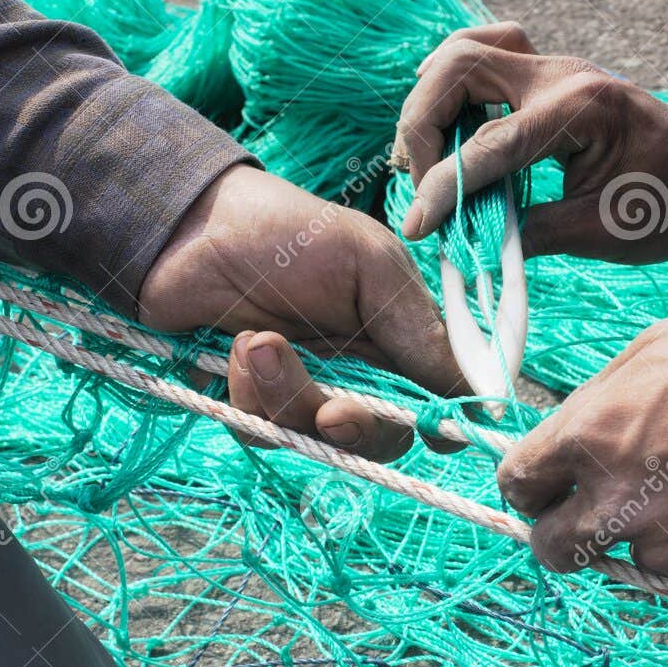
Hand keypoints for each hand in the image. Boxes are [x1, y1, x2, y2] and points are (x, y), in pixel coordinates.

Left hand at [138, 163, 463, 460]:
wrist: (189, 227)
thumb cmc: (287, 230)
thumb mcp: (368, 263)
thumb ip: (419, 330)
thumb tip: (478, 395)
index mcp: (399, 337)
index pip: (436, 401)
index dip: (438, 424)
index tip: (430, 433)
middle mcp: (359, 371)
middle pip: (379, 438)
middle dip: (355, 430)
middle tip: (331, 411)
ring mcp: (305, 389)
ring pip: (316, 439)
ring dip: (287, 399)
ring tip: (256, 343)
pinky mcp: (254, 401)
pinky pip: (263, 432)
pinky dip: (248, 398)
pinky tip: (234, 350)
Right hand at [395, 23, 667, 262]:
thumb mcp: (604, 232)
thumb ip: (532, 234)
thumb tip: (466, 244)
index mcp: (582, 110)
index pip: (489, 145)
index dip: (444, 189)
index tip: (417, 228)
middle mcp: (563, 73)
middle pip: (460, 66)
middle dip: (423, 123)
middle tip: (419, 180)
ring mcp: (554, 65)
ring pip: (466, 49)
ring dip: (432, 98)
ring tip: (427, 155)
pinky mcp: (548, 72)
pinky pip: (486, 52)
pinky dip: (453, 81)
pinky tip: (446, 120)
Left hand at [497, 313, 667, 609]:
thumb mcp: (664, 345)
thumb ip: (599, 397)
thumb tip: (566, 433)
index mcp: (592, 433)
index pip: (518, 483)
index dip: (533, 483)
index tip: (550, 484)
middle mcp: (615, 500)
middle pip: (550, 547)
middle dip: (568, 530)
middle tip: (609, 508)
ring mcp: (664, 549)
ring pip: (628, 560)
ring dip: (651, 536)